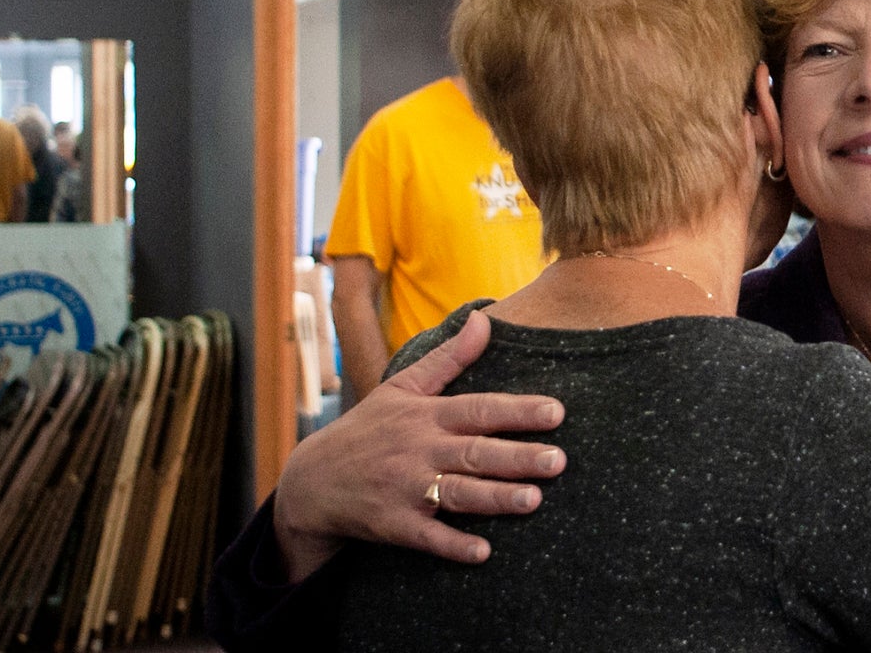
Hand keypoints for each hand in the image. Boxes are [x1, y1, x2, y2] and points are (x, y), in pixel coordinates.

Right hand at [272, 310, 565, 580]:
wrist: (312, 481)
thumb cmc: (368, 429)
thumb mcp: (402, 386)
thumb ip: (449, 357)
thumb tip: (485, 317)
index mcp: (426, 416)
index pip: (478, 410)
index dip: (517, 411)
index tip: (556, 412)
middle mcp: (419, 450)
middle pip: (474, 453)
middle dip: (517, 457)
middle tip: (558, 461)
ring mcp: (405, 489)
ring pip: (456, 494)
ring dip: (494, 498)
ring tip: (533, 500)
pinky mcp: (393, 524)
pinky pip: (426, 537)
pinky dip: (452, 545)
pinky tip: (482, 553)